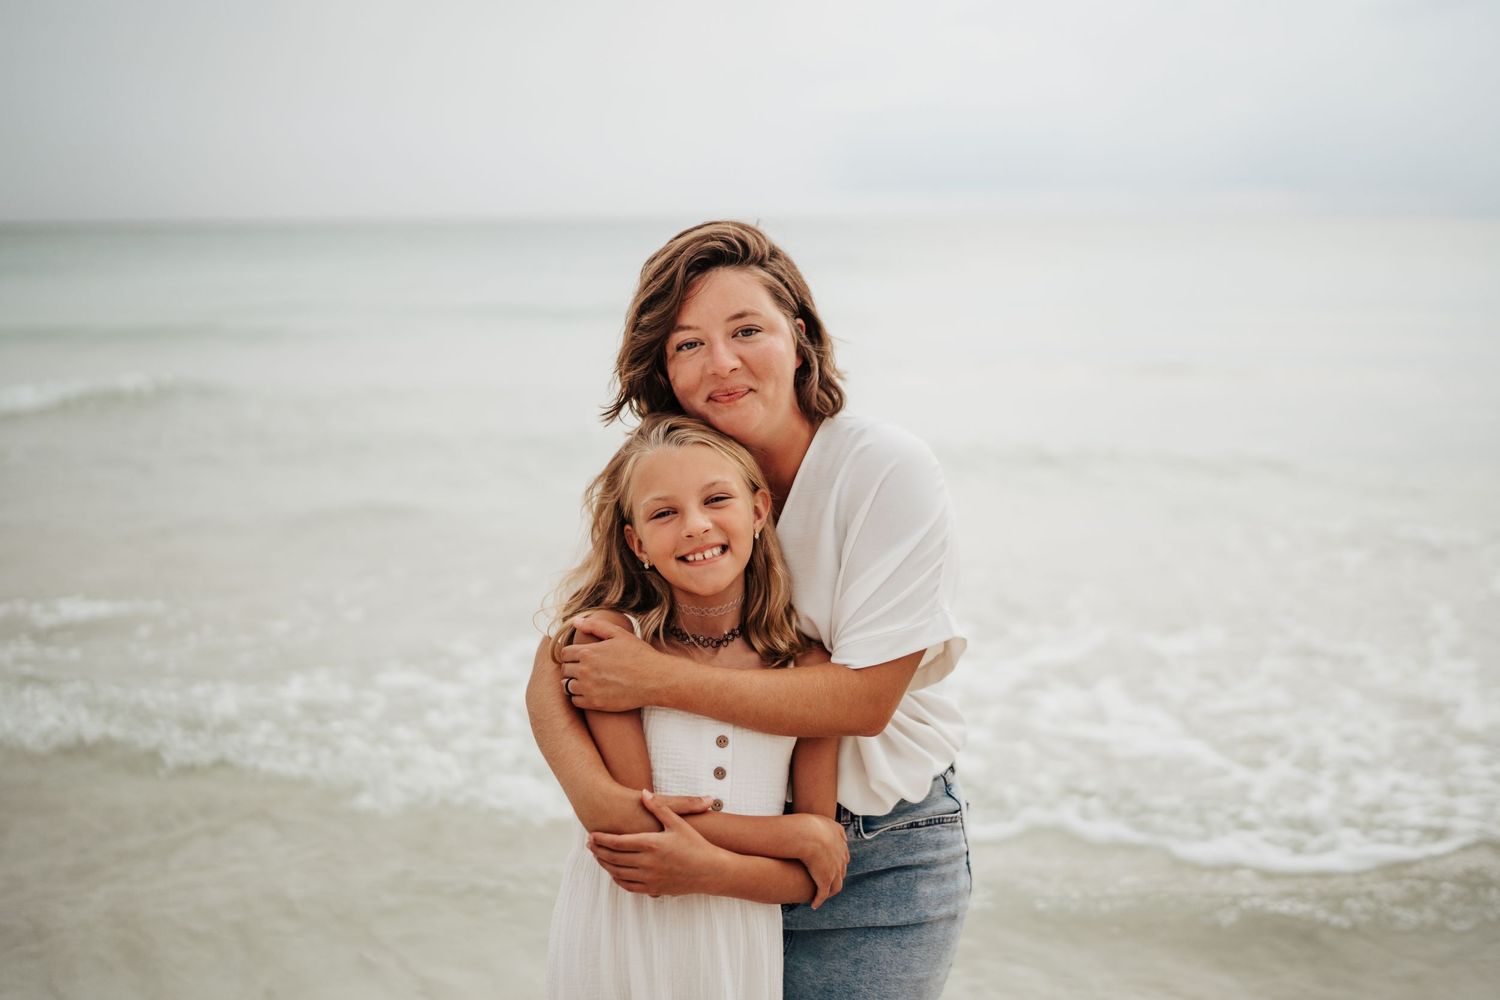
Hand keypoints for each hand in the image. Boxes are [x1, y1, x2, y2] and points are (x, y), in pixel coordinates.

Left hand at [561, 616, 669, 711]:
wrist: (655, 679)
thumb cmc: (639, 654)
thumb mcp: (619, 634)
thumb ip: (594, 626)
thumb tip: (575, 621)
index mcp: (588, 652)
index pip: (564, 653)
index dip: (571, 654)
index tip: (580, 656)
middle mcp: (585, 670)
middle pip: (565, 670)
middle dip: (572, 668)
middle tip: (585, 668)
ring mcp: (589, 688)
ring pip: (566, 686)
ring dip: (573, 682)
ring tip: (587, 680)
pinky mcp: (595, 703)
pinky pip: (575, 700)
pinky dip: (579, 696)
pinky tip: (591, 691)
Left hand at [587, 789, 728, 895]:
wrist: (711, 871)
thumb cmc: (695, 844)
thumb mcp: (677, 822)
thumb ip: (658, 807)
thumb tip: (643, 792)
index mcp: (651, 844)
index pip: (618, 842)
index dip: (602, 839)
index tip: (591, 834)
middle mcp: (647, 863)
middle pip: (613, 858)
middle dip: (599, 850)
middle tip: (589, 844)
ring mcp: (650, 878)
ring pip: (618, 873)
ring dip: (605, 865)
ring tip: (598, 856)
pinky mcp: (654, 889)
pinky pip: (628, 886)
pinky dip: (617, 879)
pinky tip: (614, 872)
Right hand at [794, 813, 848, 908]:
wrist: (807, 835)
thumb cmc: (807, 825)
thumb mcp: (821, 820)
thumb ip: (825, 823)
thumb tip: (823, 826)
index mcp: (839, 842)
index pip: (843, 856)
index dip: (838, 862)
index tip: (832, 866)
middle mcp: (840, 857)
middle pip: (841, 871)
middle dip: (836, 876)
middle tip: (828, 881)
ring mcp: (834, 869)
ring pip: (835, 885)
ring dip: (829, 891)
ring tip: (822, 895)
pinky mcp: (825, 880)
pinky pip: (823, 893)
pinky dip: (819, 900)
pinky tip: (813, 904)